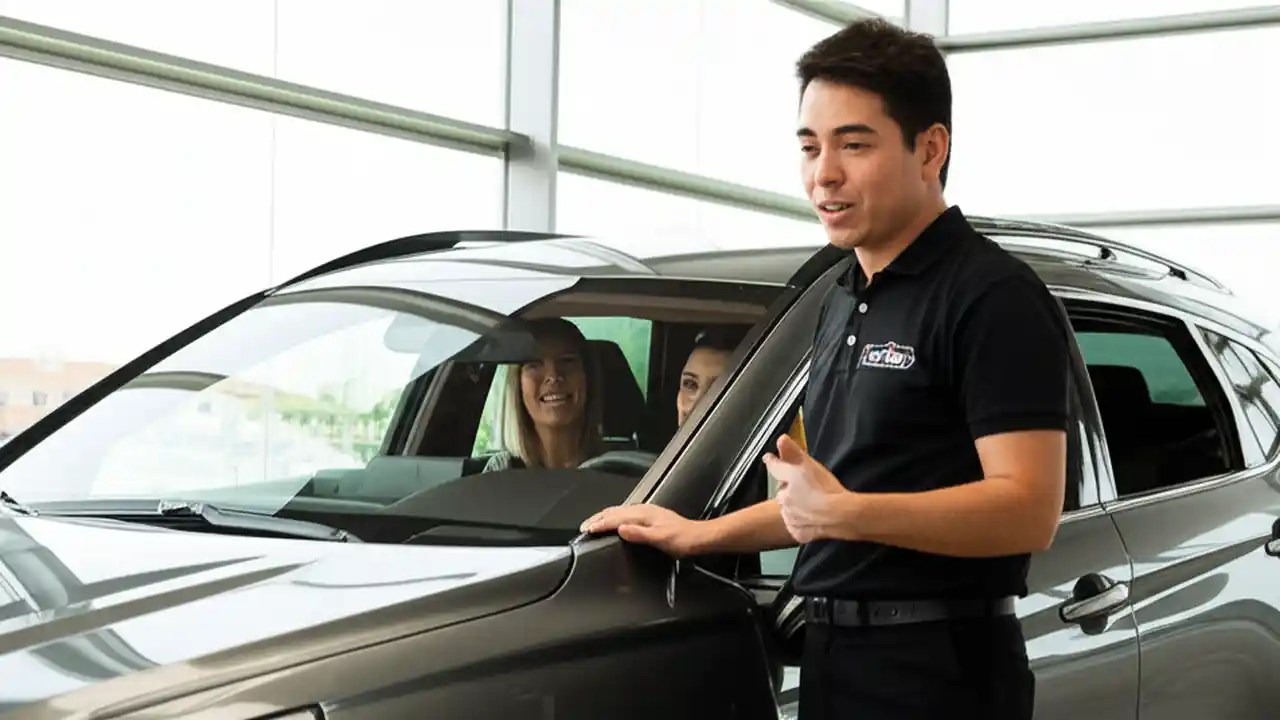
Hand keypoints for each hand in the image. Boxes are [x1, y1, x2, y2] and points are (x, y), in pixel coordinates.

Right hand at [579, 503, 704, 557]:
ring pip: (619, 511)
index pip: (616, 518)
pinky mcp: (650, 516)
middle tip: (584, 527)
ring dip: (605, 517)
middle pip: (615, 511)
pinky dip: (614, 518)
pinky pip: (625, 514)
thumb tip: (620, 528)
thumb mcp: (660, 539)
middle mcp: (643, 510)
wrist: (698, 538)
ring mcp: (647, 512)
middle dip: (598, 518)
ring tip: (593, 524)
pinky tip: (614, 523)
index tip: (586, 530)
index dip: (600, 524)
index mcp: (643, 514)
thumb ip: (639, 534)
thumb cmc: (681, 540)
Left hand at [764, 434, 849, 543]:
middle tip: (809, 488)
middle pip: (783, 490)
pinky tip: (815, 517)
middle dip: (792, 489)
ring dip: (796, 506)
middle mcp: (784, 499)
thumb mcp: (811, 464)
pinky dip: (802, 522)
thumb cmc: (829, 489)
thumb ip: (794, 451)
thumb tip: (781, 439)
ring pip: (788, 509)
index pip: (774, 467)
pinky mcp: (797, 532)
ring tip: (815, 504)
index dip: (772, 461)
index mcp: (786, 480)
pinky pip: (796, 526)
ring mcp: (789, 517)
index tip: (769, 458)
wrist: (841, 515)